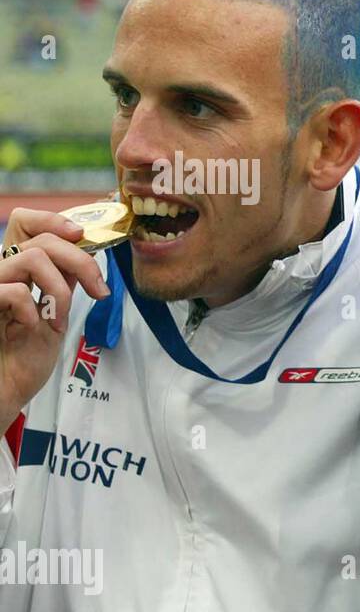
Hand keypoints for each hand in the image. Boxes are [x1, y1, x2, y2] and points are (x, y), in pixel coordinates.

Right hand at [0, 209, 108, 428]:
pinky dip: (33, 310)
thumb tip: (86, 250)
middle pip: (42, 237)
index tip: (81, 235)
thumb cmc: (23, 358)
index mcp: (15, 269)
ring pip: (33, 257)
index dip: (54, 219)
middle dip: (81, 260)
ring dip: (60, 289)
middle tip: (98, 291)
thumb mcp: (53, 313)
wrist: (3, 391)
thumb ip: (62, 281)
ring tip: (59, 320)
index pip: (26, 222)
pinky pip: (15, 291)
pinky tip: (33, 329)